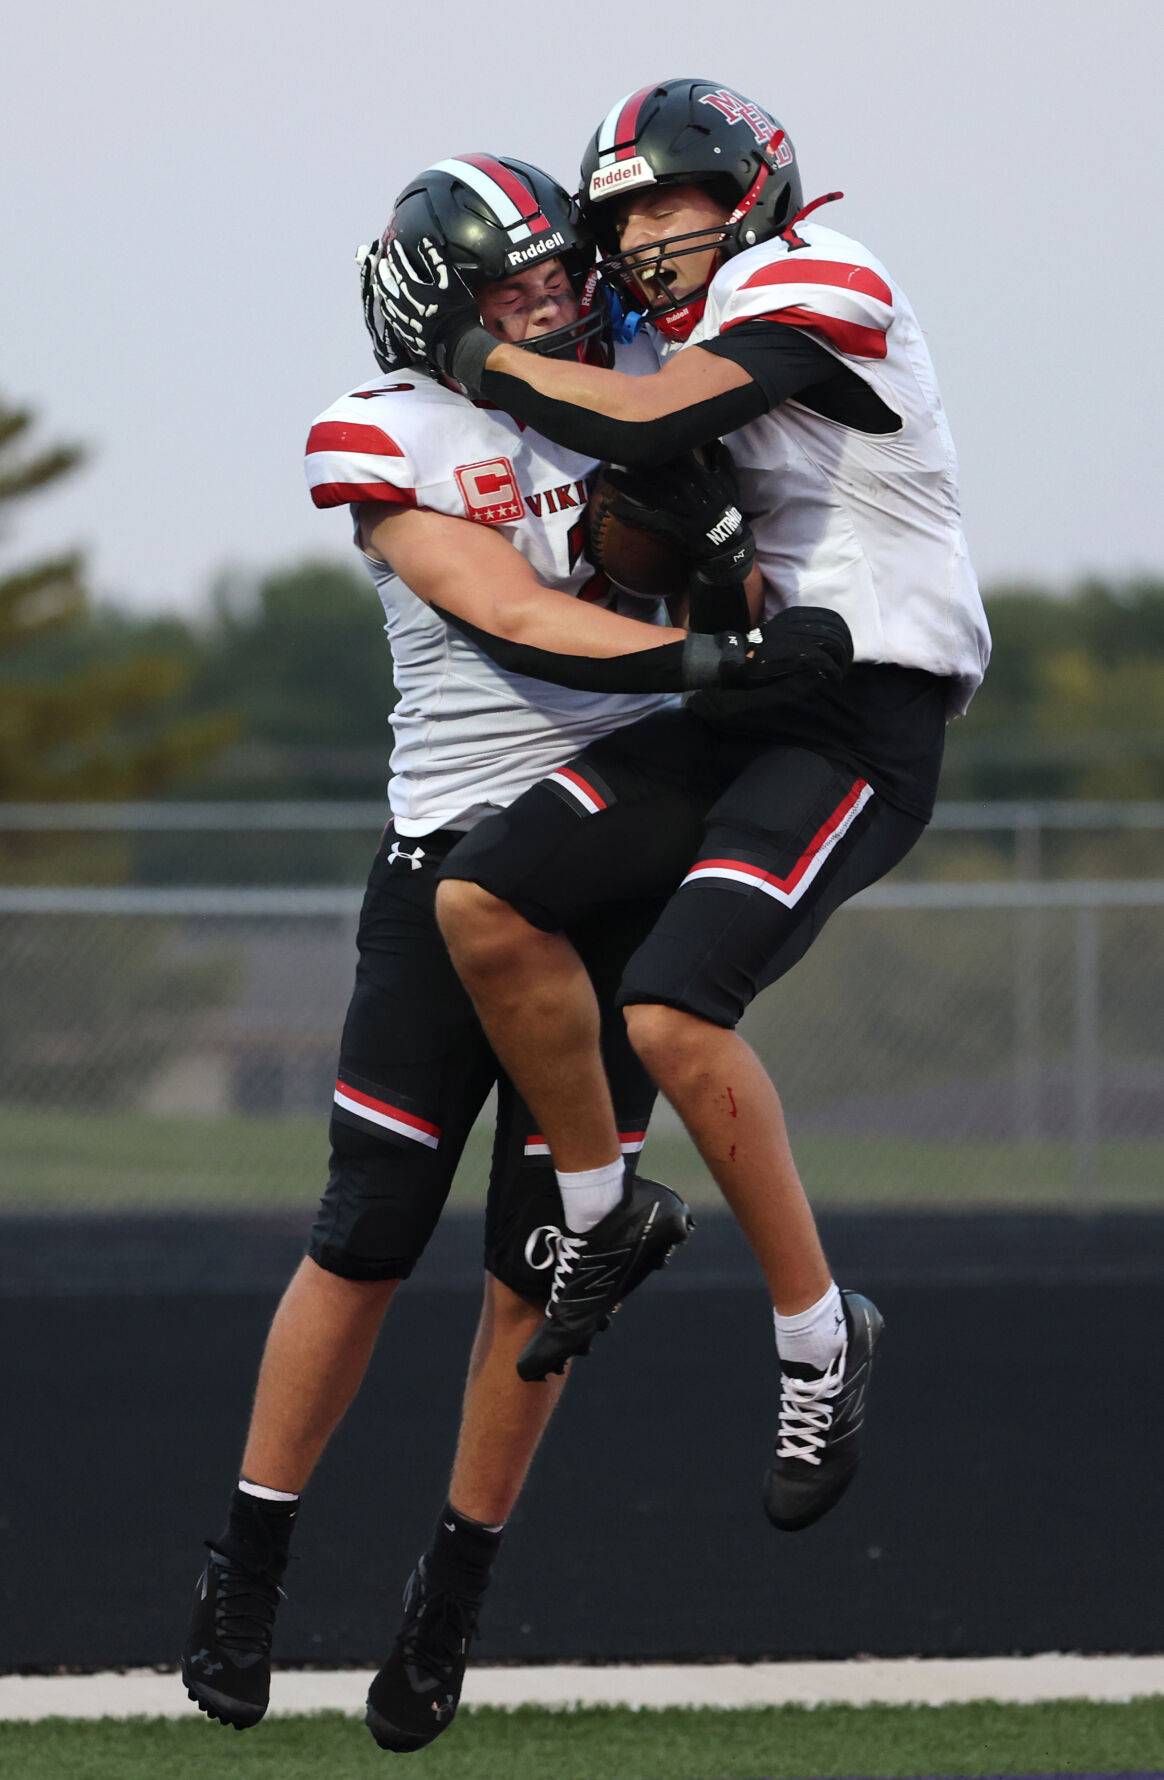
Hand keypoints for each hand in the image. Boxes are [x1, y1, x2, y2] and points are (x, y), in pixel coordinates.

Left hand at [375, 234, 482, 376]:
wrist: (459, 345)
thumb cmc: (457, 311)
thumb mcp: (451, 281)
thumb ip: (436, 259)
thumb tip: (425, 241)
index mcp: (413, 289)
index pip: (399, 267)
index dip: (395, 254)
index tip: (393, 244)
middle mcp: (404, 304)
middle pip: (387, 284)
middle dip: (383, 271)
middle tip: (381, 262)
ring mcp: (404, 321)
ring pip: (386, 301)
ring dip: (381, 289)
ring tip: (379, 281)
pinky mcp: (408, 334)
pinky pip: (391, 318)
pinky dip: (387, 308)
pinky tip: (387, 306)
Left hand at [604, 444, 755, 627]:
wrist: (725, 545)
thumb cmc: (727, 511)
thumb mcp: (730, 483)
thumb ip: (723, 460)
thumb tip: (714, 439)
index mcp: (702, 478)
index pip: (680, 456)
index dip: (661, 444)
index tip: (645, 433)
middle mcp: (687, 492)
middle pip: (659, 471)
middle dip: (638, 460)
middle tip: (618, 448)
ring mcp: (677, 510)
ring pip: (647, 493)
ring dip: (626, 484)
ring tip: (607, 474)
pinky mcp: (669, 526)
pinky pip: (645, 519)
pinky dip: (629, 515)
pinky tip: (611, 508)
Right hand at [719, 606, 853, 688]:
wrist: (735, 666)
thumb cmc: (758, 657)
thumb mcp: (779, 637)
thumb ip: (797, 634)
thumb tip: (827, 638)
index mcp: (793, 617)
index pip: (830, 619)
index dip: (842, 634)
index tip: (843, 650)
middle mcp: (795, 624)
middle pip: (835, 632)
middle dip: (845, 649)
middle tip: (844, 664)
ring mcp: (794, 639)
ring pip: (834, 644)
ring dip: (841, 661)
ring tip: (839, 673)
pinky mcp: (795, 656)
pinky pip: (825, 660)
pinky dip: (833, 671)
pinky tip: (833, 678)